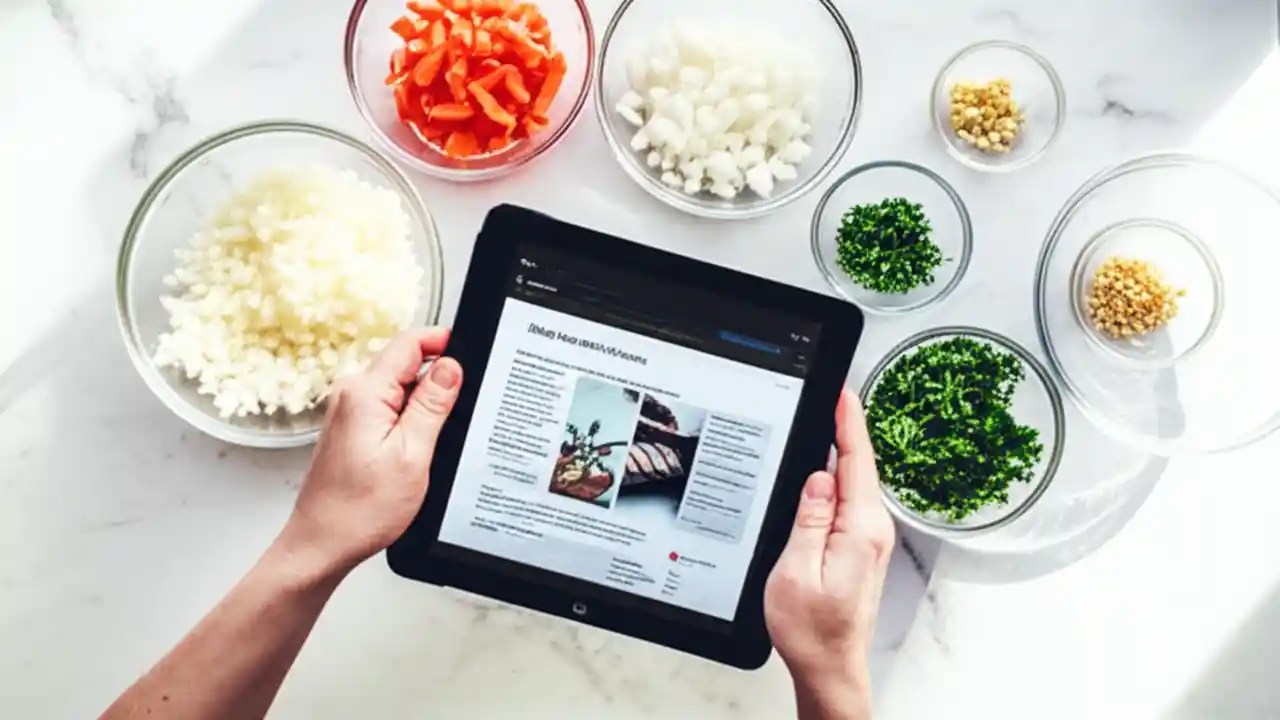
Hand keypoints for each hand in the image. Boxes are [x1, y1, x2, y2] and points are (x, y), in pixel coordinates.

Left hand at [279, 327, 462, 574]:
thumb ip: (433, 405)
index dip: (444, 341)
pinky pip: (388, 406)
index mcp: (365, 393)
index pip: (410, 342)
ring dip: (425, 401)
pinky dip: (410, 418)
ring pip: (399, 386)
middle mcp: (351, 393)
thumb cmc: (360, 510)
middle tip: (464, 406)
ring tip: (440, 434)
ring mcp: (348, 410)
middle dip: (438, 377)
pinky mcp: (351, 427)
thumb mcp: (413, 454)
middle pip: (405, 362)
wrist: (322, 543)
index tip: (471, 354)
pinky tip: (421, 445)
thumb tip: (451, 366)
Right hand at [765, 390, 894, 719]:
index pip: (856, 463)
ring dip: (840, 454)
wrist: (829, 667)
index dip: (849, 424)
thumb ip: (809, 519)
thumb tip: (818, 477)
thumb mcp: (797, 570)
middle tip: (831, 396)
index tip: (843, 393)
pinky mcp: (859, 549)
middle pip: (858, 468)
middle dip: (845, 429)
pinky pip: (848, 503)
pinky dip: (837, 480)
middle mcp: (871, 532)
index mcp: (859, 531)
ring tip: (825, 423)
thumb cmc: (811, 630)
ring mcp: (868, 541)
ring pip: (853, 485)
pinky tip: (822, 473)